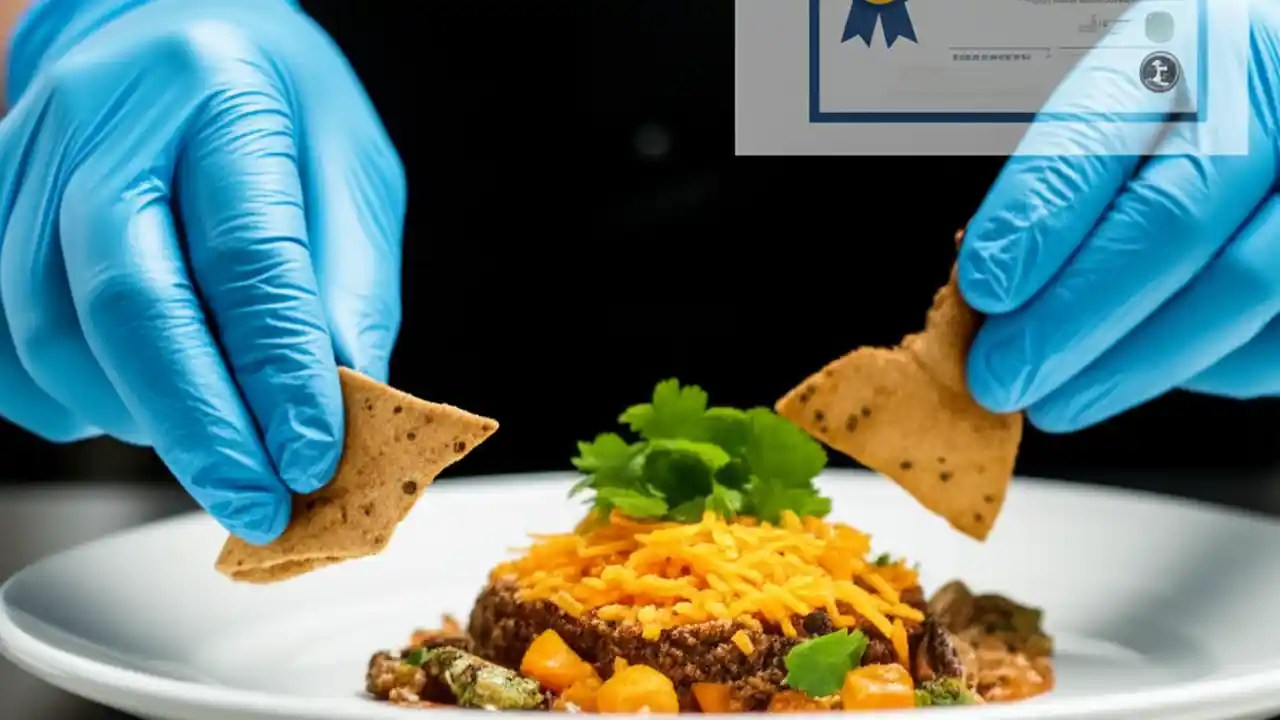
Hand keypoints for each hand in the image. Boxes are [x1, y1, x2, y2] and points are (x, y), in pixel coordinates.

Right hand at [0, 0, 404, 542]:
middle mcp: (103, 123)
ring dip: (140, 420)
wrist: (170, 30)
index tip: (311, 461)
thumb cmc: (278, 107)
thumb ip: (349, 287)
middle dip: (199, 429)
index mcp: (220, 94)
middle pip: (129, 304)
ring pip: (53, 334)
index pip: (248, 257)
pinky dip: (67, 404)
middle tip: (259, 507)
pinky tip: (133, 409)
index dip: (279, 376)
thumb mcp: (352, 173)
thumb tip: (345, 406)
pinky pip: (3, 345)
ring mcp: (26, 164)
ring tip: (215, 449)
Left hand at [958, 0, 1279, 431]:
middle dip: (1071, 317)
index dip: (1040, 214)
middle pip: (1172, 221)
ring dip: (1133, 363)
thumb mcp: (1135, 94)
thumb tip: (996, 279)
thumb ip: (1072, 170)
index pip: (1106, 126)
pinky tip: (1151, 370)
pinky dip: (1211, 364)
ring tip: (1056, 401)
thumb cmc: (1199, 107)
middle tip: (1001, 374)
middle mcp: (1275, 95)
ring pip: (1242, 286)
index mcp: (1196, 40)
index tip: (985, 286)